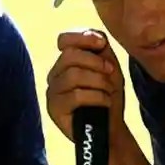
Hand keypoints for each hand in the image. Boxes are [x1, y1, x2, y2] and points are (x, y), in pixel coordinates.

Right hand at [45, 29, 128, 146]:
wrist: (112, 129)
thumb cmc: (108, 98)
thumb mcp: (109, 68)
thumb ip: (100, 48)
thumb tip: (93, 35)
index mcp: (66, 62)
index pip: (64, 40)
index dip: (83, 38)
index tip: (102, 45)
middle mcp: (55, 75)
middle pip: (70, 56)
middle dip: (96, 63)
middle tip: (111, 74)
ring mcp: (52, 92)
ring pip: (73, 75)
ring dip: (98, 82)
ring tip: (108, 92)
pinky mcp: (54, 110)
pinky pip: (75, 95)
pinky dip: (96, 97)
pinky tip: (105, 103)